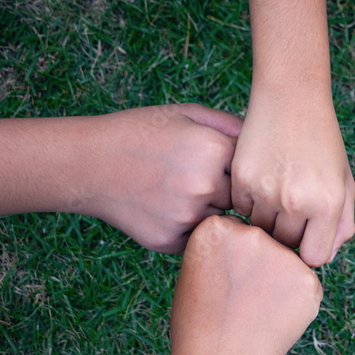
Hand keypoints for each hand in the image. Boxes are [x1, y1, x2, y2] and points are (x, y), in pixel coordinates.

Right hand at [85, 104, 240, 253]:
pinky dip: (189, 229)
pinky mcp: (171, 240)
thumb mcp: (186, 114)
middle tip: (192, 177)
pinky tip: (166, 208)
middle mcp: (205, 185)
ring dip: (207, 210)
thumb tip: (266, 142)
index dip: (234, 165)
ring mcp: (188, 216)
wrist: (88, 164)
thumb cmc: (142, 133)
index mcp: (215, 149)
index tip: (215, 161)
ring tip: (176, 191)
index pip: (251, 168)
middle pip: (238, 197)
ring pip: (219, 218)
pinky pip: (198, 238)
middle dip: (224, 190)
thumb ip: (230, 125)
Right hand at [171, 215, 322, 354]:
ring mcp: (282, 255)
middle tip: (241, 300)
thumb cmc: (201, 323)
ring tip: (255, 311)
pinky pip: (305, 283)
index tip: (223, 283)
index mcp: (216, 228)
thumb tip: (261, 240)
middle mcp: (252, 234)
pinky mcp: (308, 279)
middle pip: (266, 242)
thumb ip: (227, 249)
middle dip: (260, 267)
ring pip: (287, 262)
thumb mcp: (196, 271)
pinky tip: (273, 319)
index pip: (238, 232)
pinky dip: (296, 301)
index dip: (233, 261)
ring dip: (279, 282)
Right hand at [230, 91, 354, 265]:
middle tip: (295, 206)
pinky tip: (262, 180)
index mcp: (327, 204)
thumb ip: (342, 224)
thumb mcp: (344, 182)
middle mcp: (296, 201)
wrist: (292, 98)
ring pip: (261, 230)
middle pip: (285, 245)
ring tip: (279, 190)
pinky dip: (250, 202)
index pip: (314, 257)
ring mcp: (266, 191)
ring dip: (269, 219)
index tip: (310, 233)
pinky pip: (241, 210)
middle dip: (291, 233)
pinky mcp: (241, 179)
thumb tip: (324, 257)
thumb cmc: (324, 142)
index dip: (312, 247)